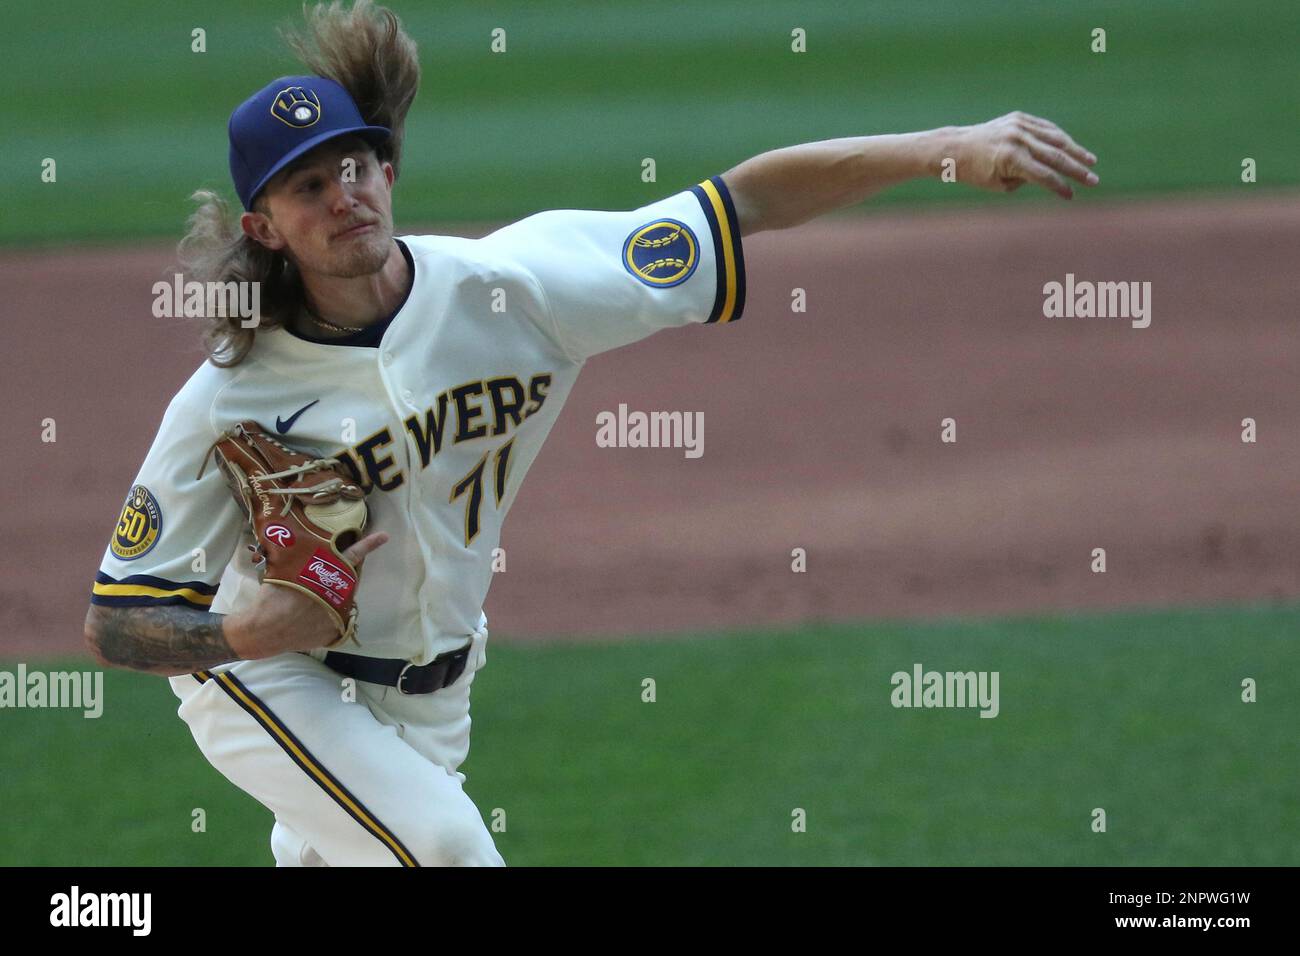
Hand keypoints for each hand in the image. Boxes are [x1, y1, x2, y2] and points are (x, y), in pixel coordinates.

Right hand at [225, 531, 388, 658]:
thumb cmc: (271, 598)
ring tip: (307, 604)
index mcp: (326, 577)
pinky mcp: (334, 632)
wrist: (263, 631)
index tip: (384, 536)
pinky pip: (335, 621)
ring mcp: (338, 615)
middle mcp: (337, 595)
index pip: (351, 556)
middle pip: (347, 581)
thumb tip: (306, 557)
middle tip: (320, 580)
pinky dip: (323, 619)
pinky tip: (306, 620)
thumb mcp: (285, 572)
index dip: (368, 545)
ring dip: (330, 598)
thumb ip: (302, 564)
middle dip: (339, 578)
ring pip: (342, 601)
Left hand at [946, 112, 1098, 198]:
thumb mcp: (999, 184)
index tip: (1071, 196)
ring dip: (1075, 150)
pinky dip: (1059, 137)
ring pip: (1055, 138)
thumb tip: (1049, 173)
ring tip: (1091, 161)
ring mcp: (1019, 126)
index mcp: (1011, 159)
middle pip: (1055, 156)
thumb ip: (1026, 179)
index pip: (1044, 176)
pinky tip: (1072, 147)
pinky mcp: (1019, 118)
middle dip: (1076, 170)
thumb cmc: (976, 172)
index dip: (1060, 187)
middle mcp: (1017, 140)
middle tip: (1093, 180)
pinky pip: (1045, 128)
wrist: (956, 148)